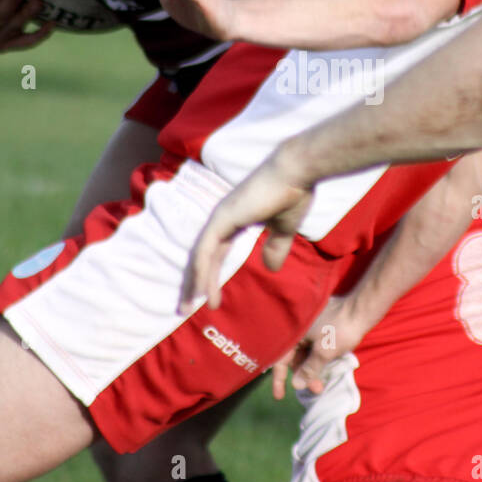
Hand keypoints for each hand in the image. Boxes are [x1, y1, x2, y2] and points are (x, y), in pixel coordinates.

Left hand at [180, 146, 313, 314]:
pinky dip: (201, 271)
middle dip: (193, 283)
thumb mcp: (285, 229)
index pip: (216, 253)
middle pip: (202, 257)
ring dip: (193, 282)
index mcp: (235, 219)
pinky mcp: (222, 218)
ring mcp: (220, 217)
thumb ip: (276, 247)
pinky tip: (199, 290)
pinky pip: (206, 250)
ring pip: (200, 256)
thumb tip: (271, 269)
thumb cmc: (293, 194)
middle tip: (184, 308)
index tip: (209, 300)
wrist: (297, 173)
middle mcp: (222, 218)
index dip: (211, 276)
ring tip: (187, 306)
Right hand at [270, 296, 369, 400]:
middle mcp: (298, 329)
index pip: (280, 358)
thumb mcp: (324, 352)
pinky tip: (324, 369)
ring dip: (311, 370)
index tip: (279, 397)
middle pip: (294, 358)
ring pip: (304, 354)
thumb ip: (308, 369)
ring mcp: (309, 328)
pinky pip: (312, 348)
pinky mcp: (319, 328)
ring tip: (322, 384)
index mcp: (294, 331)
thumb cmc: (340, 329)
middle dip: (303, 376)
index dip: (278, 379)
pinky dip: (316, 360)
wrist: (361, 309)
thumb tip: (296, 385)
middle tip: (317, 389)